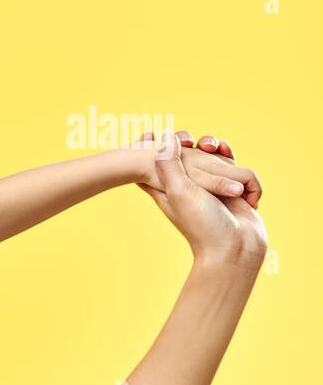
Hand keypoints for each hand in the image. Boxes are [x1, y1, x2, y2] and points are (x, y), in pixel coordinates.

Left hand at [138, 134, 267, 270]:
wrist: (235, 249)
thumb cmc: (202, 224)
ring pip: (216, 160)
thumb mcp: (180, 191)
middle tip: (196, 143)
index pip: (150, 167)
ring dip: (220, 153)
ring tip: (218, 149)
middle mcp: (190, 188)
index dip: (147, 151)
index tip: (144, 136)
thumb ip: (169, 164)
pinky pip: (238, 171)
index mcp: (168, 189)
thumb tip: (161, 136)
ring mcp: (213, 189)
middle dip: (195, 145)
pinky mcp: (235, 192)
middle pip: (186, 157)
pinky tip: (236, 174)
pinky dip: (240, 169)